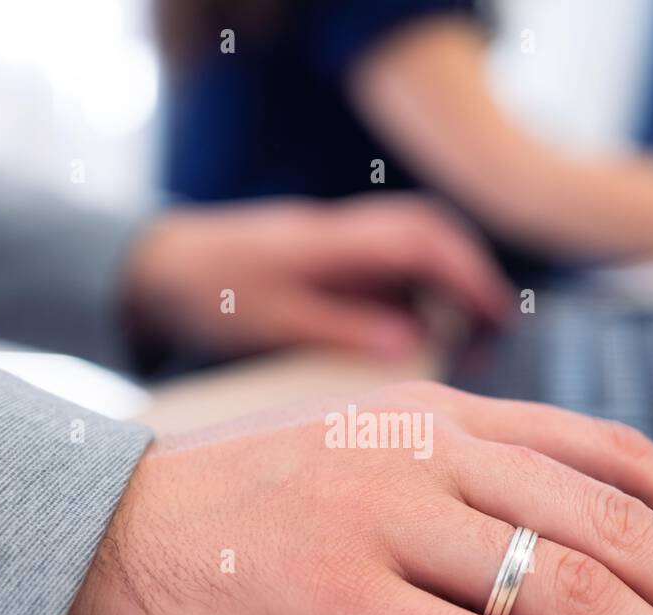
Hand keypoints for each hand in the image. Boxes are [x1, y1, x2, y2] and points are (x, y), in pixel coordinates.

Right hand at [51, 382, 652, 614]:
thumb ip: (464, 489)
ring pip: (578, 600)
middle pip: (622, 534)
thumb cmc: (238, 518)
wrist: (102, 538)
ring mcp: (381, 522)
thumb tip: (575, 560)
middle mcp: (425, 453)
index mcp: (439, 415)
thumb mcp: (365, 467)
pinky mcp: (338, 604)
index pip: (612, 457)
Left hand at [121, 195, 512, 357]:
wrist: (154, 267)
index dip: (467, 274)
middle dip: (468, 275)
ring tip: (461, 342)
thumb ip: (342, 329)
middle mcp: (340, 234)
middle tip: (492, 328)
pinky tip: (413, 341)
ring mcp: (334, 246)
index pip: (419, 240)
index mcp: (330, 241)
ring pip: (409, 252)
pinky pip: (383, 272)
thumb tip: (413, 342)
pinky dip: (410, 300)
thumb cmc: (207, 293)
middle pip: (427, 234)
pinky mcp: (325, 263)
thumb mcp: (272, 321)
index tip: (498, 315)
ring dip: (442, 288)